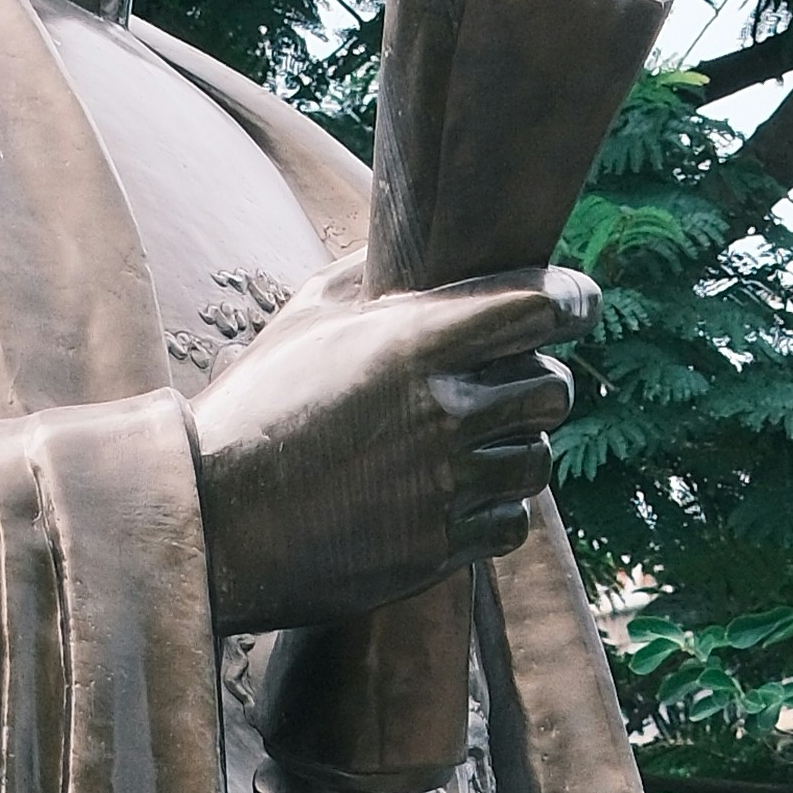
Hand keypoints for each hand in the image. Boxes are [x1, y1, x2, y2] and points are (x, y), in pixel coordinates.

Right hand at [186, 269, 587, 630]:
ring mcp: (447, 485)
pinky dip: (497, 510)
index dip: (574, 298)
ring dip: (519, 449)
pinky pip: (512, 523)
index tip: (578, 303)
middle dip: (539, 383)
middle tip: (511, 385)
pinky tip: (460, 498)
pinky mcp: (440, 547)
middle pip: (554, 388)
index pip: (542, 305)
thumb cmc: (252, 412)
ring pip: (538, 460)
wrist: (214, 521)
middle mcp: (443, 412)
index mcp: (415, 343)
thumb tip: (402, 245)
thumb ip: (361, 277)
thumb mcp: (300, 324)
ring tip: (478, 446)